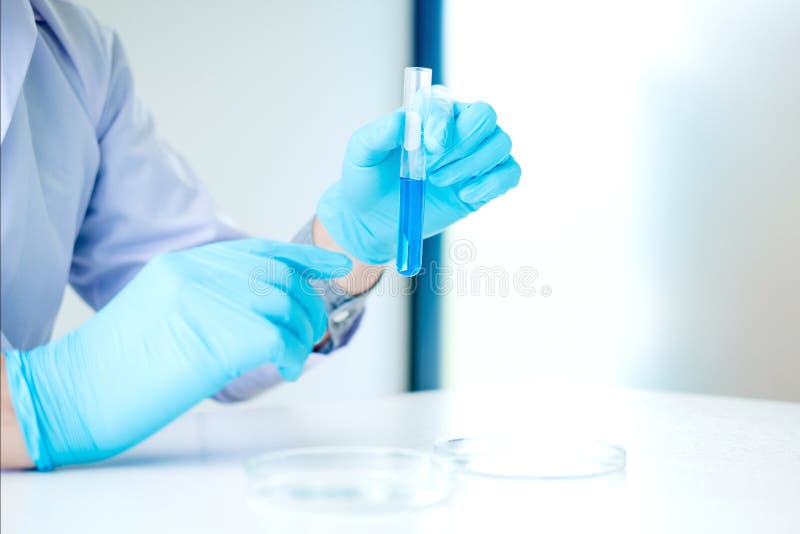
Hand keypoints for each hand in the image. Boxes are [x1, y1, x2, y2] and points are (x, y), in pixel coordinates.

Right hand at [3, 239, 350, 468]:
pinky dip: (293, 355)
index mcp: (185, 263)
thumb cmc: (118, 364)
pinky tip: (285, 369)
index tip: (336, 263)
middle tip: (311, 332)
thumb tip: (263, 311)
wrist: (75, 392)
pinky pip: (281, 337)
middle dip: (308, 306)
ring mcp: (209, 299)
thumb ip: (210, 298)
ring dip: (302, 334)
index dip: (306, 257)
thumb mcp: (163, 310)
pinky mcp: (220, 335)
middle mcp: (199, 272)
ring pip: (287, 306)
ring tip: (292, 355)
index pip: (261, 250)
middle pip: (281, 277)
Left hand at [317, 89, 520, 263]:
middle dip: (463, 143)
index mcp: (429, 112)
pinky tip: (465, 194)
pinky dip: (493, 183)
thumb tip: (404, 120)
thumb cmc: (366, 179)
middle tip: (433, 169)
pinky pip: (509, 174)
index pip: (450, 102)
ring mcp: (474, 156)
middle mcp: (458, 128)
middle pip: (486, 115)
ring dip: (475, 164)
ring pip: (501, 143)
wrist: (371, 219)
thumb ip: (379, 133)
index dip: (445, 122)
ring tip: (441, 182)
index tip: (430, 147)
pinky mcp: (484, 184)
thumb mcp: (361, 153)